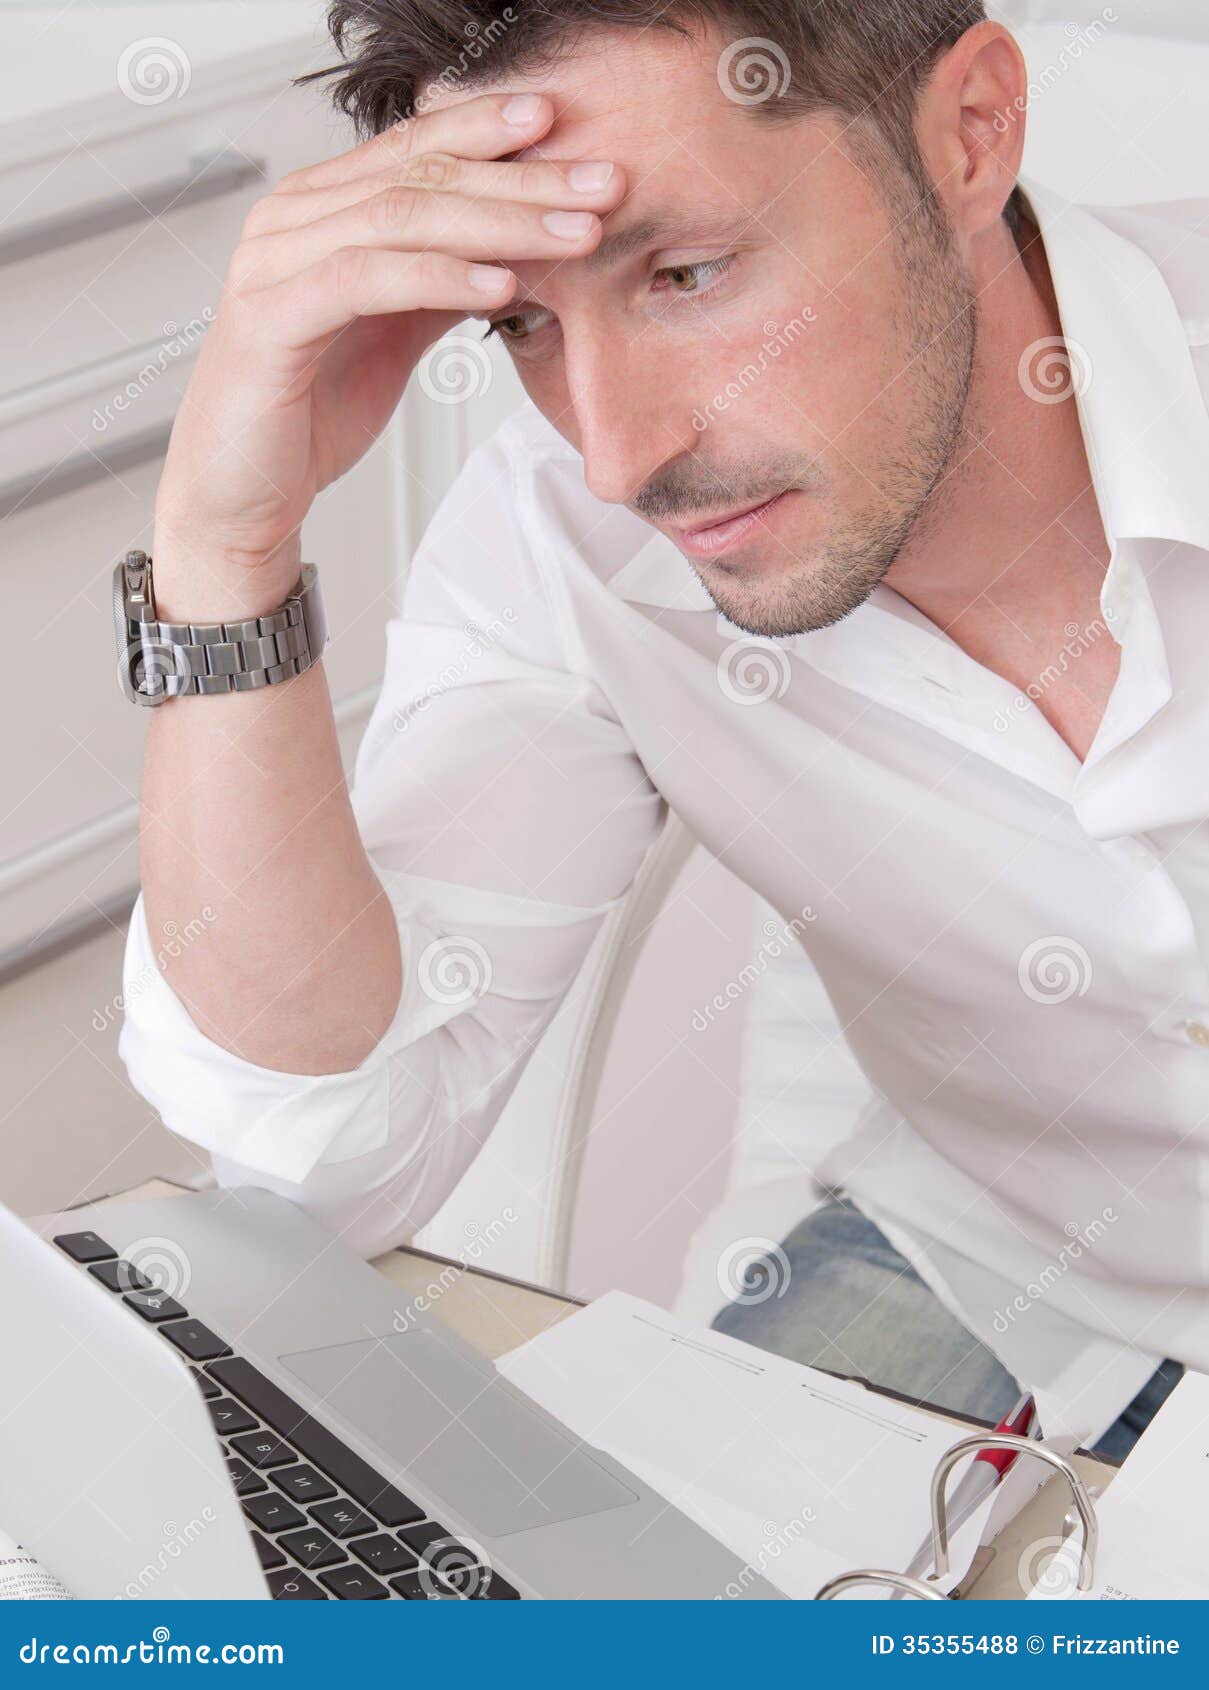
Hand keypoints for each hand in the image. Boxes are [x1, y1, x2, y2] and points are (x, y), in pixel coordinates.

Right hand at [152, 92, 622, 608]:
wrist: (243, 492)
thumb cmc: (310, 412)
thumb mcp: (396, 332)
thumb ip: (442, 279)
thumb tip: (517, 245)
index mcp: (317, 209)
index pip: (414, 148)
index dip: (489, 131)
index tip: (564, 126)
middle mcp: (289, 219)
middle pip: (419, 175)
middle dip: (520, 178)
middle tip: (600, 184)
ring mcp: (274, 263)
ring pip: (399, 218)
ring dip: (499, 224)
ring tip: (572, 234)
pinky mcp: (272, 319)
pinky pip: (366, 280)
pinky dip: (438, 278)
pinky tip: (497, 285)